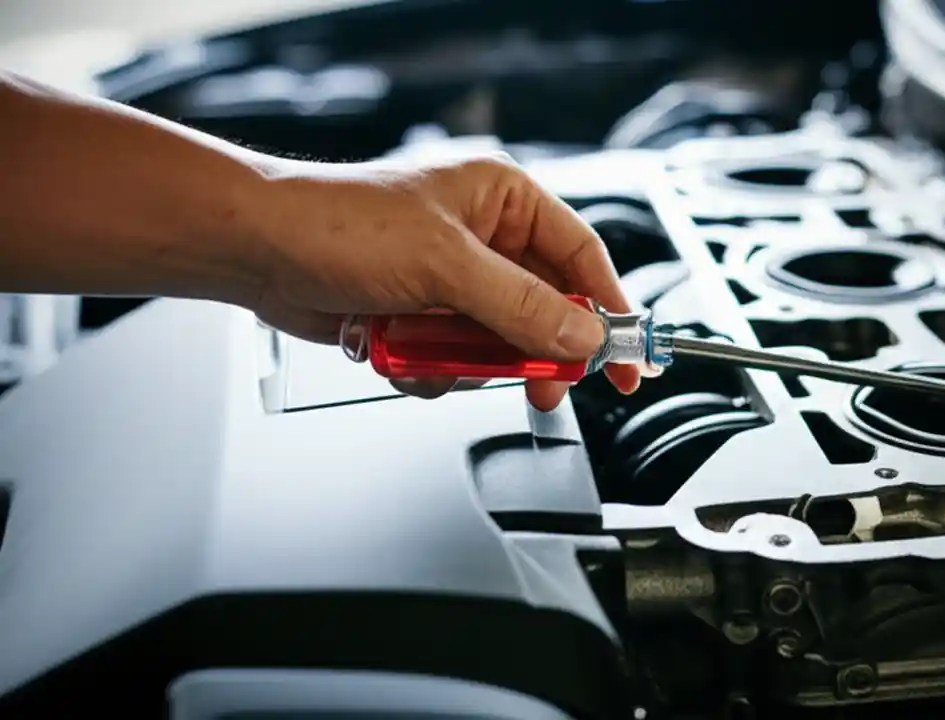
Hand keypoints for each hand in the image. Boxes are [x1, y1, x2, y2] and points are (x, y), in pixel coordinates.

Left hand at [247, 153, 641, 410]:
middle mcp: (485, 237)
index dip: (609, 308)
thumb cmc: (340, 224)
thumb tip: (583, 336)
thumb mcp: (446, 265)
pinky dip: (436, 368)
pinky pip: (459, 360)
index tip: (628, 359)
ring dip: (473, 361)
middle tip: (544, 386)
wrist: (258, 251)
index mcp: (503, 199)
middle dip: (536, 351)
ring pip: (503, 344)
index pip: (581, 255)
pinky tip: (403, 353)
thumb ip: (522, 307)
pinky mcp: (425, 316)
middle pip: (547, 309)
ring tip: (434, 351)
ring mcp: (454, 280)